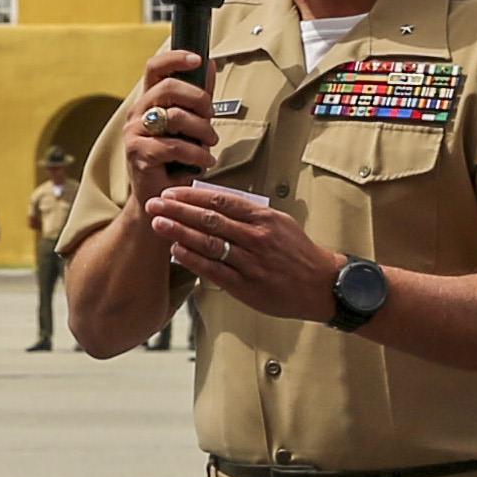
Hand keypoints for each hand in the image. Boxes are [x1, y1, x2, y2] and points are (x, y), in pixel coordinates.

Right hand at [116, 43, 215, 206]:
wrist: (160, 195)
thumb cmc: (177, 158)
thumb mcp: (191, 123)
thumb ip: (198, 96)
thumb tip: (209, 64)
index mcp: (149, 101)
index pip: (154, 68)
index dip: (175, 58)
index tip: (198, 59)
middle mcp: (137, 113)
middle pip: (168, 87)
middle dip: (199, 99)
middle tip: (211, 116)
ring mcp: (134, 133)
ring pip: (175, 117)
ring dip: (203, 130)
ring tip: (211, 144)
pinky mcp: (138, 154)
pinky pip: (174, 146)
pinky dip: (197, 154)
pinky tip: (205, 161)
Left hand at [146, 181, 341, 320]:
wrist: (321, 284)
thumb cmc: (298, 252)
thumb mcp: (280, 222)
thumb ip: (249, 213)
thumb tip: (215, 202)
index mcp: (265, 218)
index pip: (221, 201)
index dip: (192, 195)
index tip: (171, 192)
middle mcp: (257, 237)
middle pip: (210, 219)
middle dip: (178, 210)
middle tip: (155, 203)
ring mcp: (251, 262)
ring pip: (209, 242)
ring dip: (179, 232)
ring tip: (158, 224)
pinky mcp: (247, 285)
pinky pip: (214, 269)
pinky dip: (193, 259)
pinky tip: (176, 251)